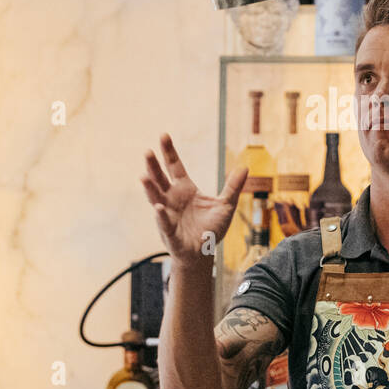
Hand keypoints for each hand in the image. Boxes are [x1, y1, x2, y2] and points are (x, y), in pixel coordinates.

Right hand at [140, 132, 246, 268]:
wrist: (204, 253)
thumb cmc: (211, 228)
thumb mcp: (226, 206)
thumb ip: (233, 187)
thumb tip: (245, 167)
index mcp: (185, 189)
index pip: (174, 166)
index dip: (169, 152)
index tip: (164, 135)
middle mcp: (172, 199)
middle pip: (160, 179)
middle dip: (153, 166)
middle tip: (147, 152)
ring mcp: (167, 214)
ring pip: (155, 198)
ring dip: (149, 188)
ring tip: (143, 176)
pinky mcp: (169, 232)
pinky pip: (164, 223)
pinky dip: (161, 216)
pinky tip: (158, 207)